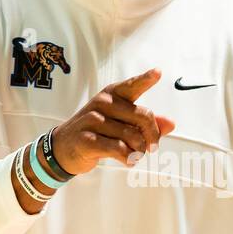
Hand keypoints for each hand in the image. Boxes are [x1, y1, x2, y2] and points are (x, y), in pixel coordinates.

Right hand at [51, 68, 175, 174]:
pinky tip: (127, 160)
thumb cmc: (96, 132)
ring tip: (135, 155)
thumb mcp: (120, 122)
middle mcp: (103, 104)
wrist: (62, 148)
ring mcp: (93, 120)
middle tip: (151, 147)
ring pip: (133, 137)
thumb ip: (145, 122)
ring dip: (139, 151)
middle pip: (143, 117)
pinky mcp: (88, 140)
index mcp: (112, 95)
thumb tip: (170, 124)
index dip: (146, 79)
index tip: (158, 72)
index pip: (132, 85)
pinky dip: (129, 158)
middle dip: (152, 136)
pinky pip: (120, 149)